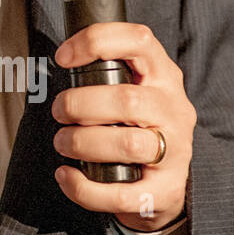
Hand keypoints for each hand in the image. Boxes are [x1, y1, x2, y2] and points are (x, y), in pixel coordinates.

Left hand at [50, 21, 195, 231]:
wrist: (165, 181)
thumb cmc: (136, 125)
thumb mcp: (132, 88)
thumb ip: (104, 70)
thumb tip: (60, 58)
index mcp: (163, 76)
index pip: (140, 40)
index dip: (97, 41)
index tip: (62, 57)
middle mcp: (173, 110)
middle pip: (127, 100)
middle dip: (79, 105)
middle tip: (59, 112)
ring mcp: (174, 152)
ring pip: (128, 144)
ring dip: (82, 143)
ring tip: (63, 142)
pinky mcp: (163, 191)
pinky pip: (121, 194)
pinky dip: (85, 188)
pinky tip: (67, 176)